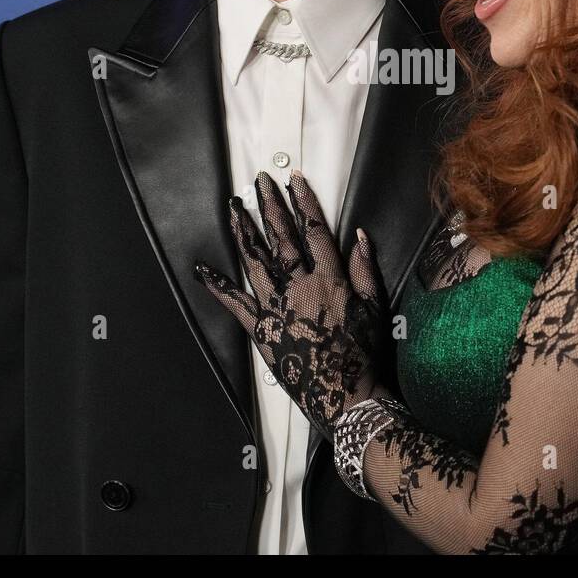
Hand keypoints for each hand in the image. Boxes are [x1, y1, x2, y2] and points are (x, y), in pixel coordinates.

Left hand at [193, 170, 389, 440]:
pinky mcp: (261, 330)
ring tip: (235, 209)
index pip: (313, 230)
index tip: (293, 181)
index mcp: (329, 279)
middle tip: (260, 182)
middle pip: (281, 238)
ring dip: (244, 232)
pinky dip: (217, 286)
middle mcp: (300, 287)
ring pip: (255, 261)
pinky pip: (235, 304)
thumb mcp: (374, 307)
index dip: (302, 202)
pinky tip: (203, 270)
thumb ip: (365, 269)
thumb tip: (360, 236)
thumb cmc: (363, 353)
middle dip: (270, 206)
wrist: (345, 396)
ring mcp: (276, 307)